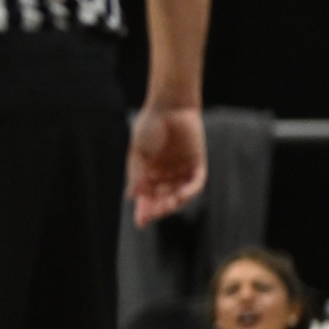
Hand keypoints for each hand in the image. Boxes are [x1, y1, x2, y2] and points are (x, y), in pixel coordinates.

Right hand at [127, 105, 206, 226]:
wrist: (169, 106)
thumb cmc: (149, 126)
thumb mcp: (138, 152)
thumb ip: (136, 174)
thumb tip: (132, 196)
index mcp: (148, 173)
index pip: (146, 197)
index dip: (144, 210)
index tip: (140, 223)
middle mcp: (165, 174)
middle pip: (163, 199)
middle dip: (158, 209)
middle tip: (153, 216)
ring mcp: (181, 170)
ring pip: (179, 195)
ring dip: (173, 203)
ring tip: (167, 207)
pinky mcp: (197, 163)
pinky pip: (195, 183)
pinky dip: (189, 191)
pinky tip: (181, 195)